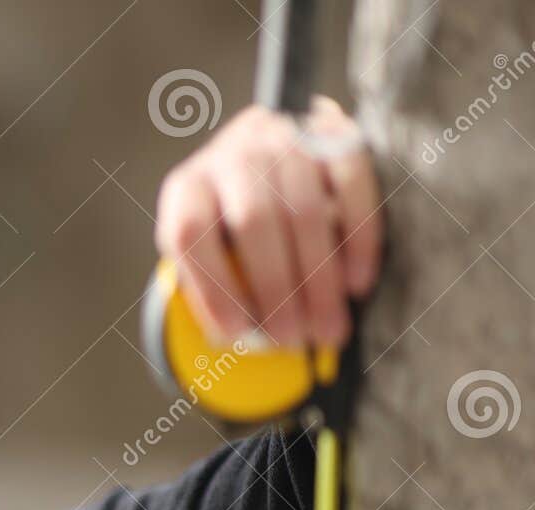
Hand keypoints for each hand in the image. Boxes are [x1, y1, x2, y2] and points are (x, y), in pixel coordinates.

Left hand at [153, 96, 382, 348]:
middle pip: (254, 222)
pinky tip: (357, 284)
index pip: (191, 233)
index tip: (238, 332)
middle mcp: (233, 155)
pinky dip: (357, 240)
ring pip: (305, 211)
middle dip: (276, 289)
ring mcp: (285, 138)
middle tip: (293, 339)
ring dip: (319, 278)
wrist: (272, 153)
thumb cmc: (233, 222)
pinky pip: (351, 186)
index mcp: (188, 188)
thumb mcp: (208, 252)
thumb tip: (236, 337)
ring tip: (328, 328)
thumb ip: (212, 287)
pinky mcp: (335, 134)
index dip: (213, 286)